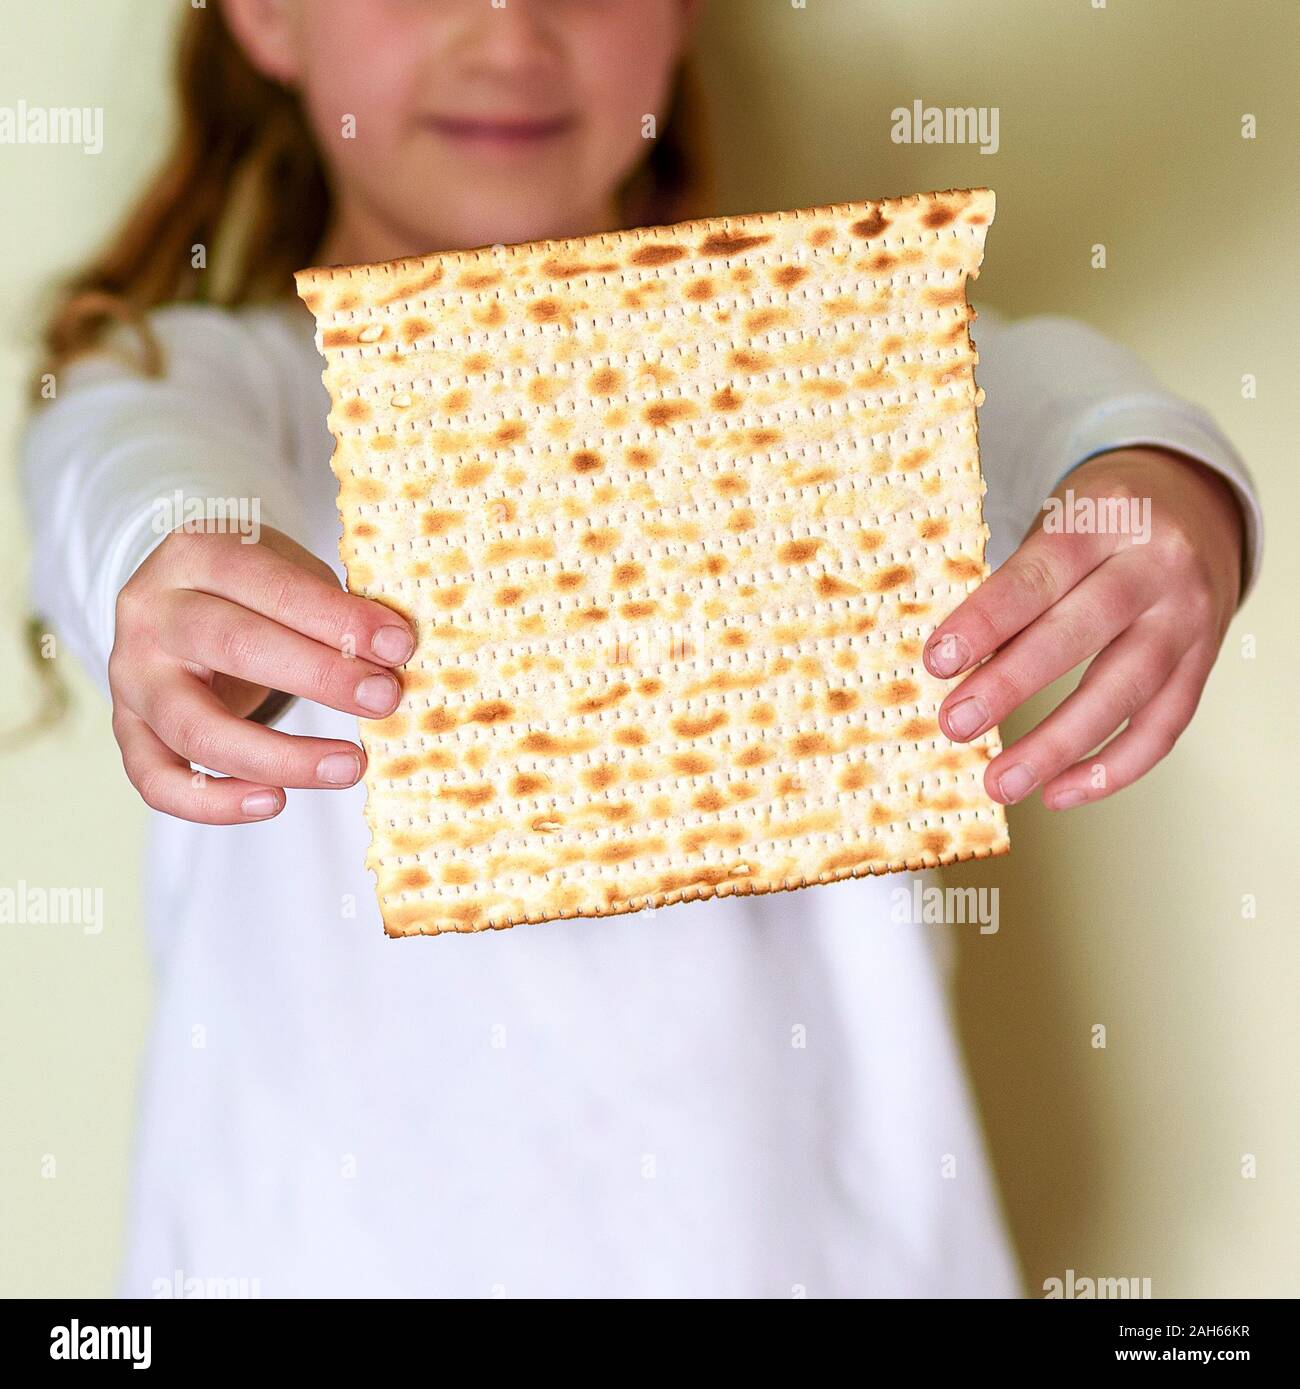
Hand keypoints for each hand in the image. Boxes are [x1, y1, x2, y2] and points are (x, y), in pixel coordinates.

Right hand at [108, 526, 413, 824]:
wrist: (178, 597)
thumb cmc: (254, 588)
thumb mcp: (290, 572)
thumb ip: (331, 609)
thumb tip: (394, 657)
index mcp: (196, 554)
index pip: (270, 586)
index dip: (337, 619)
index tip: (398, 647)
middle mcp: (152, 612)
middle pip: (234, 647)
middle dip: (320, 677)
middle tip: (385, 701)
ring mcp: (131, 675)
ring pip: (195, 728)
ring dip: (280, 755)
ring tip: (349, 767)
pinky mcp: (127, 728)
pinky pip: (157, 779)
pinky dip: (212, 803)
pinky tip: (274, 802)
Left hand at [923, 447, 1243, 809]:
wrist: (1196, 509)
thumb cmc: (1097, 527)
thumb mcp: (1056, 528)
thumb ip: (1013, 590)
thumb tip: (953, 669)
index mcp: (1106, 519)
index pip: (1039, 574)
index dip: (987, 621)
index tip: (937, 661)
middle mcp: (1156, 565)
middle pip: (1083, 632)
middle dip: (1012, 685)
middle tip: (955, 725)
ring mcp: (1188, 617)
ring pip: (1126, 689)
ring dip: (1058, 745)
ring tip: (1001, 782)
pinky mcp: (1204, 662)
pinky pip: (1163, 726)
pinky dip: (1111, 769)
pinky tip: (1058, 792)